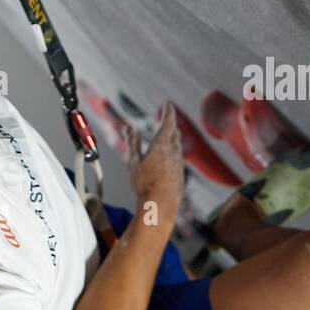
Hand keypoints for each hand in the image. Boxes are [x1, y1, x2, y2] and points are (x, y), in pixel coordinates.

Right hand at [127, 103, 183, 220]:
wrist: (160, 205)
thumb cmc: (144, 184)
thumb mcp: (133, 162)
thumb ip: (132, 143)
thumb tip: (128, 128)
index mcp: (162, 145)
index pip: (168, 122)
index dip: (168, 112)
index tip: (167, 104)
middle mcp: (174, 152)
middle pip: (175, 132)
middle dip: (171, 124)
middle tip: (167, 118)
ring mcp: (179, 163)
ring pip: (178, 145)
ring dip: (173, 137)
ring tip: (169, 134)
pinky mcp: (181, 174)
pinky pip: (178, 157)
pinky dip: (174, 151)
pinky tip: (170, 157)